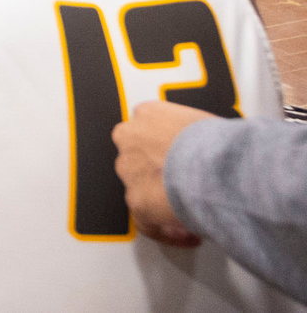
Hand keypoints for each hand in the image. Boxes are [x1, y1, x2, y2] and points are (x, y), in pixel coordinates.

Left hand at [114, 100, 212, 247]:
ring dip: (162, 201)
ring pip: (141, 189)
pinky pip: (146, 221)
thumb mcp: (207, 123)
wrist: (216, 166)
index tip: (184, 162)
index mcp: (149, 114)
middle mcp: (130, 138)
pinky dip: (165, 230)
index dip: (166, 150)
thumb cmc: (220, 144)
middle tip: (188, 189)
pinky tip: (188, 235)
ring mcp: (129, 169)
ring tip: (193, 213)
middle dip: (161, 175)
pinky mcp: (136, 200)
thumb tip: (212, 148)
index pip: (148, 131)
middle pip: (139, 158)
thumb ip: (196, 134)